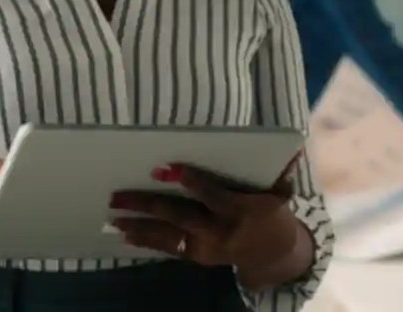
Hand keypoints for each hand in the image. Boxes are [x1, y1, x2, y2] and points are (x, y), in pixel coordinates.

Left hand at [108, 162, 303, 284]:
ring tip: (112, 216)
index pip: (213, 195)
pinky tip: (124, 233)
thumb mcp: (278, 192)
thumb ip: (277, 172)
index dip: (191, 181)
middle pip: (180, 216)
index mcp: (241, 211)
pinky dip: (146, 240)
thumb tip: (290, 145)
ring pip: (168, 235)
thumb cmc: (271, 211)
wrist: (275, 254)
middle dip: (148, 205)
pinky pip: (168, 248)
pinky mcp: (197, 257)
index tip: (166, 167)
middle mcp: (220, 231)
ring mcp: (207, 248)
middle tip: (119, 196)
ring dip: (138, 226)